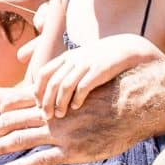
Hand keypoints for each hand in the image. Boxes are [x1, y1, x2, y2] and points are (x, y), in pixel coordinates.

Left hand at [0, 81, 141, 164]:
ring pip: (20, 140)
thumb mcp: (88, 86)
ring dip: (0, 147)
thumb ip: (74, 92)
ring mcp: (61, 134)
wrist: (134, 104)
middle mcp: (53, 115)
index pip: (21, 101)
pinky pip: (39, 161)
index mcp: (57, 98)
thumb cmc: (117, 95)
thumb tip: (73, 93)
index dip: (6, 109)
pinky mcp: (72, 152)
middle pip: (15, 121)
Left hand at [29, 36, 160, 118]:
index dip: (38, 90)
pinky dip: (77, 99)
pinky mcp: (99, 70)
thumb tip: (51, 93)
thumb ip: (66, 72)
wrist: (126, 49)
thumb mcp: (80, 61)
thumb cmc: (100, 60)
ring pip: (65, 86)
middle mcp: (73, 60)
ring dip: (60, 103)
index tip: (38, 105)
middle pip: (52, 82)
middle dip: (46, 101)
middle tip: (46, 116)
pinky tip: (76, 108)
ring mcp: (86, 64)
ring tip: (59, 115)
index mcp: (66, 58)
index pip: (43, 74)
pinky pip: (83, 87)